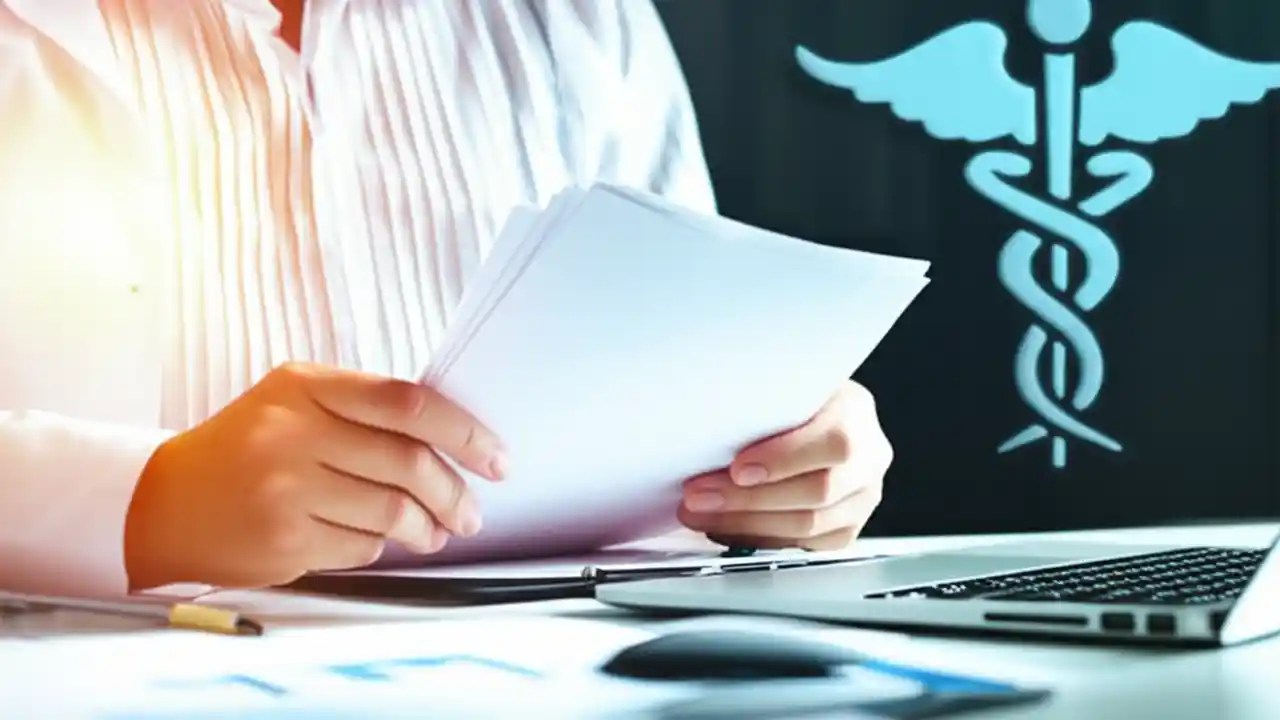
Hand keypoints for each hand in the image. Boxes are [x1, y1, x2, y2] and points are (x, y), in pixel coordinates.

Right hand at [124, 362, 505, 589]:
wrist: (166, 502)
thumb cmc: (246, 449)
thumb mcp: (296, 403)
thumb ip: (366, 412)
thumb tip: (456, 444)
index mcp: (305, 385)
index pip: (407, 403)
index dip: (464, 432)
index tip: (495, 457)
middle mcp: (293, 430)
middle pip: (408, 462)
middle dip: (453, 492)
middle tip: (470, 511)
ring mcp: (286, 486)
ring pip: (392, 511)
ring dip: (426, 526)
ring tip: (434, 530)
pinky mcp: (283, 538)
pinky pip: (362, 545)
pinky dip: (380, 546)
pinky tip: (376, 540)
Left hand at [678, 381, 890, 550]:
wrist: (816, 418)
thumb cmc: (792, 402)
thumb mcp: (782, 388)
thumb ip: (762, 405)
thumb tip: (710, 429)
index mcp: (854, 412)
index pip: (834, 443)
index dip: (784, 460)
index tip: (737, 469)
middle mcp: (868, 457)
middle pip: (817, 491)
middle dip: (747, 498)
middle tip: (700, 495)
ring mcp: (862, 496)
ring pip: (808, 524)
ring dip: (745, 523)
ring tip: (703, 514)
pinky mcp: (847, 526)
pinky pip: (805, 545)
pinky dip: (761, 539)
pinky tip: (727, 528)